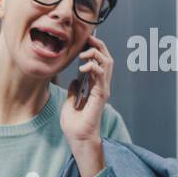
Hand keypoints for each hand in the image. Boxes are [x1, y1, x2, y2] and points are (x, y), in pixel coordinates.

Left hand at [60, 34, 111, 148]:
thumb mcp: (69, 103)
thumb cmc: (74, 125)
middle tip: (88, 38)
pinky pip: (102, 76)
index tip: (85, 42)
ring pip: (107, 64)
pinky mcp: (101, 95)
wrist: (77, 138)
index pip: (99, 63)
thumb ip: (73, 91)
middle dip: (98, 46)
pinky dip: (94, 67)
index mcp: (94, 88)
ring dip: (96, 54)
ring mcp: (103, 90)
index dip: (94, 50)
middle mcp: (101, 87)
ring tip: (84, 53)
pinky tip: (84, 66)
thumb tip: (74, 80)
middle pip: (106, 60)